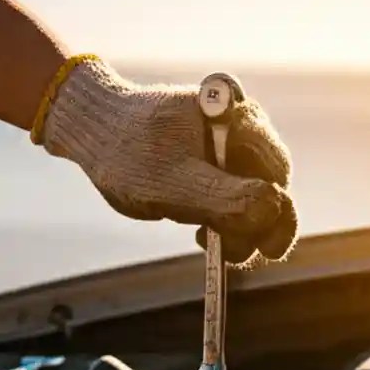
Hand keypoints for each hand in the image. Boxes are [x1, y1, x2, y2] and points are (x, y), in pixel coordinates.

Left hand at [36, 58, 296, 264]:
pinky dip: (219, 211)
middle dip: (253, 222)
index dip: (279, 214)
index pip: (277, 172)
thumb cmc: (127, 153)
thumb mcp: (173, 183)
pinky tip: (197, 226)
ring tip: (199, 236)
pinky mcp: (211, 152)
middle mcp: (240, 121)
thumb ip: (225, 198)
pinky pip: (229, 187)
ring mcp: (227, 136)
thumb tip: (275, 209)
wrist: (91, 129)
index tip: (269, 249)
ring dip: (234, 221)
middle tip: (229, 253)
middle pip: (268, 182)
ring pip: (249, 189)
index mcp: (237, 116)